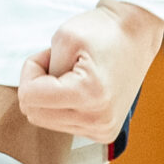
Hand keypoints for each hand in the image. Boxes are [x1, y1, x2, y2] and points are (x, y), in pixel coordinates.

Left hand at [18, 0, 161, 141]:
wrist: (135, 35)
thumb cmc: (101, 31)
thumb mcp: (64, 37)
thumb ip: (41, 69)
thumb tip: (32, 97)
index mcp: (89, 95)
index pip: (29, 97)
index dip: (32, 70)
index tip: (50, 55)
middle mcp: (98, 120)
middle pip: (34, 113)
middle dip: (38, 85)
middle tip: (58, 64)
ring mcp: (103, 130)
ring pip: (46, 121)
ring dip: (50, 96)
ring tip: (71, 74)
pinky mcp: (104, 133)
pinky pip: (63, 125)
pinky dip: (63, 105)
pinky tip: (80, 89)